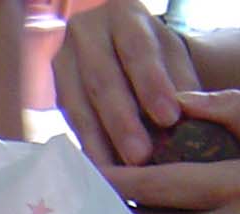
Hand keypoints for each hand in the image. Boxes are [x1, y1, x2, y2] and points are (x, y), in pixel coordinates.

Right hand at [52, 0, 196, 166]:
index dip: (152, 85)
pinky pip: (69, 120)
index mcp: (123, 16)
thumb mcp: (170, 54)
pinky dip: (86, 145)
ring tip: (118, 172)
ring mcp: (63, 59)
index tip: (170, 119)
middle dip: (122, 122)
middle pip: (102, 81)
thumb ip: (179, 83)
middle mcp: (86, 33)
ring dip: (99, 141)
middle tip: (141, 156)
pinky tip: (100, 168)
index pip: (137, 50)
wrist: (112, 45)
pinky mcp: (53, 88)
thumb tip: (186, 124)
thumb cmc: (151, 52)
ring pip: (78, 105)